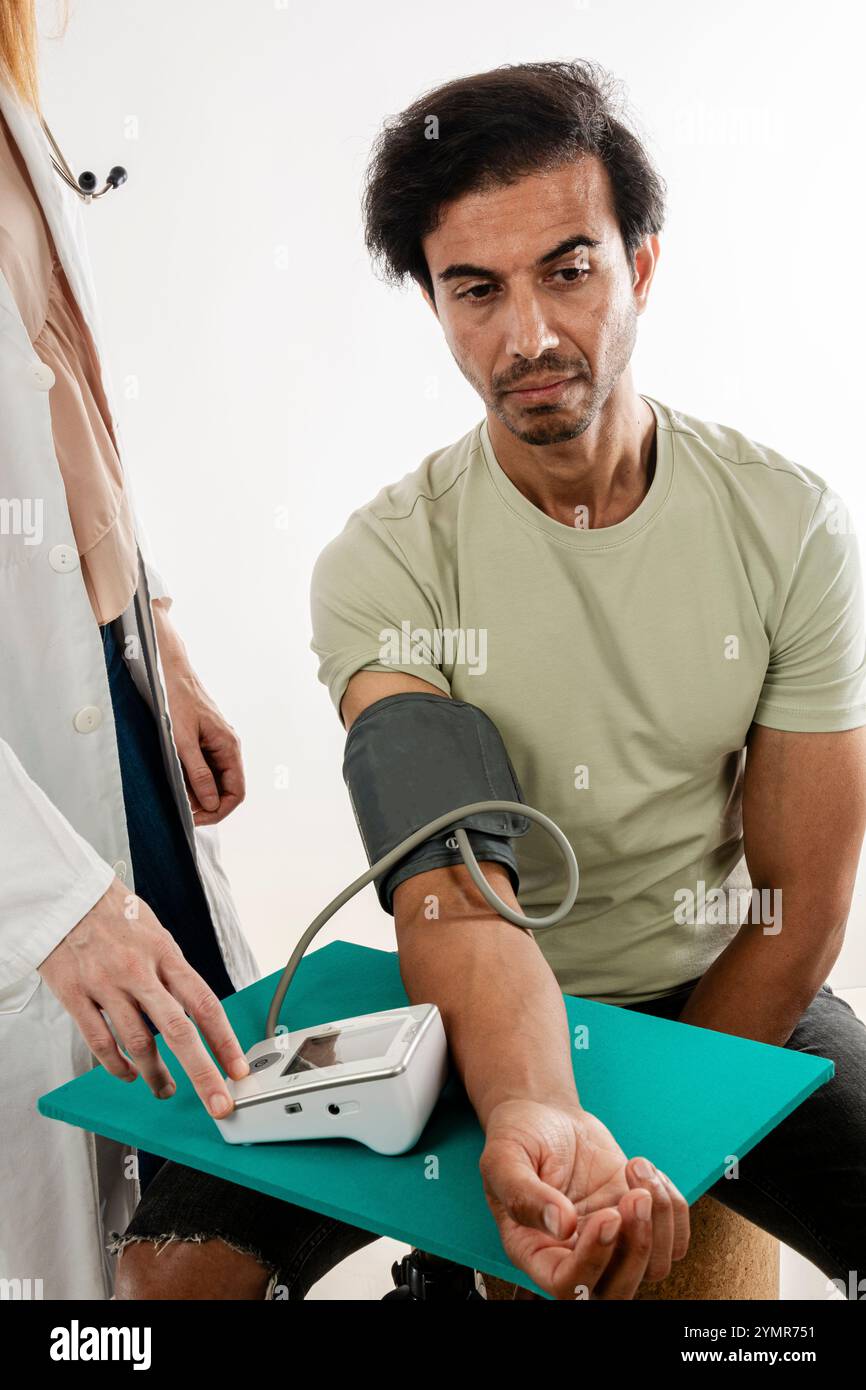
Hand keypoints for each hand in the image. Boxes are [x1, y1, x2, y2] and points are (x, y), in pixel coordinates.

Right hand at [37, 878, 248, 1115]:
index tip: (237, 1068)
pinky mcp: (75, 995)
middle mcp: (138, 971)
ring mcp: (106, 984)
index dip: (225, 1040)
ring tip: (164, 1087)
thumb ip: (173, 973)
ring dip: (156, 1075)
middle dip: (203, 1073)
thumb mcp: (156, 934)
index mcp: (165, 954)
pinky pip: (100, 1042)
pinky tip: (128, 1074)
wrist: (67, 896)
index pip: (204, 1003)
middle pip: (179, 1031)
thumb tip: (197, 1012)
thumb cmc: (116, 916)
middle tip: (217, 1102)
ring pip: (139, 1043)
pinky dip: (117, 1066)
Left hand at [152, 601, 244, 825]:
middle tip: (183, 812)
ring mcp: (216, 745)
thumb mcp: (183, 741)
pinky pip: (204, 768)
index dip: (218, 810)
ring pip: (214, 780)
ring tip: (176, 794)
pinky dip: (191, 779)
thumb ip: (198, 773)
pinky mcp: (204, 742)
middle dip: (207, 805)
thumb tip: (211, 802)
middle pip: (226, 789)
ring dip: (197, 792)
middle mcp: (228, 748)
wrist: (169, 672)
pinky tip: (176, 779)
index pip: (236, 792)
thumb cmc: (176, 700)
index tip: (196, 819)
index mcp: (229, 747)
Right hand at [479, 1099, 690, 1299]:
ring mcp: (611, 1242)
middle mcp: (574, 1255)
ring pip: (654, 1268)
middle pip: (618, 1291)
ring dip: (658, 1220)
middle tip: (635, 1195)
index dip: (594, 1260)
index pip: (569, 1286)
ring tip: (636, 1170)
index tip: (607, 1215)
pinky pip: (674, 1240)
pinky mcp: (636, 1222)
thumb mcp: (505, 1157)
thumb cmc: (521, 1137)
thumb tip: (562, 1226)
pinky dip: (672, 1207)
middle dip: (637, 1247)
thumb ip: (524, 1194)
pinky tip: (644, 1171)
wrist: (546, 1116)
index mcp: (535, 1250)